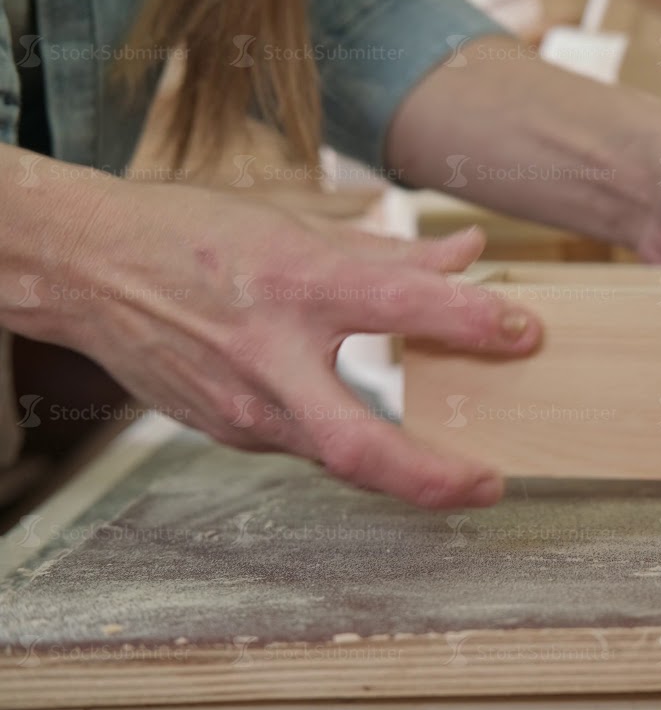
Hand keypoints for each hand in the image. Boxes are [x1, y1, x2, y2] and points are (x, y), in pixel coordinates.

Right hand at [23, 180, 541, 507]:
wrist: (88, 271)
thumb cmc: (192, 236)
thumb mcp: (297, 225)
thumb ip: (391, 252)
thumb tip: (469, 254)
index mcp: (294, 283)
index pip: (401, 306)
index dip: (473, 319)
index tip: (524, 330)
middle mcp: (269, 356)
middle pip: (360, 445)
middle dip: (436, 478)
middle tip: (491, 484)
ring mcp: (242, 406)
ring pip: (336, 458)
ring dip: (401, 470)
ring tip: (455, 467)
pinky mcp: (228, 431)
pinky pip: (306, 446)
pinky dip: (349, 441)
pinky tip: (376, 433)